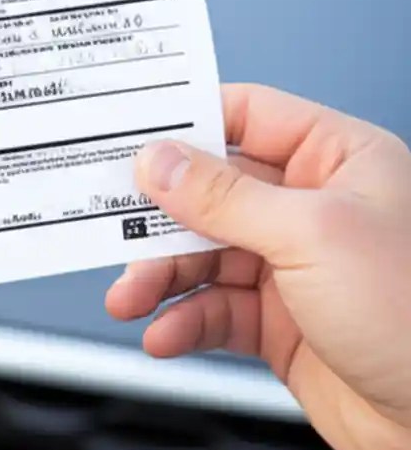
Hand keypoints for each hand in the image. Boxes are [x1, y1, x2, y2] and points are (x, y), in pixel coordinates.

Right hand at [106, 84, 410, 449]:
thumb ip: (224, 196)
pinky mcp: (278, 322)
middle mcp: (313, 207)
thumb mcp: (311, 235)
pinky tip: (165, 332)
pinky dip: (181, 320)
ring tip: (131, 297)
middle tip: (110, 227)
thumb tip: (159, 161)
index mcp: (338, 160)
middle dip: (157, 218)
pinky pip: (211, 310)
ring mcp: (293, 266)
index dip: (185, 126)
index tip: (128, 140)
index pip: (245, 117)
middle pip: (208, 192)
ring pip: (200, 255)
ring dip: (158, 277)